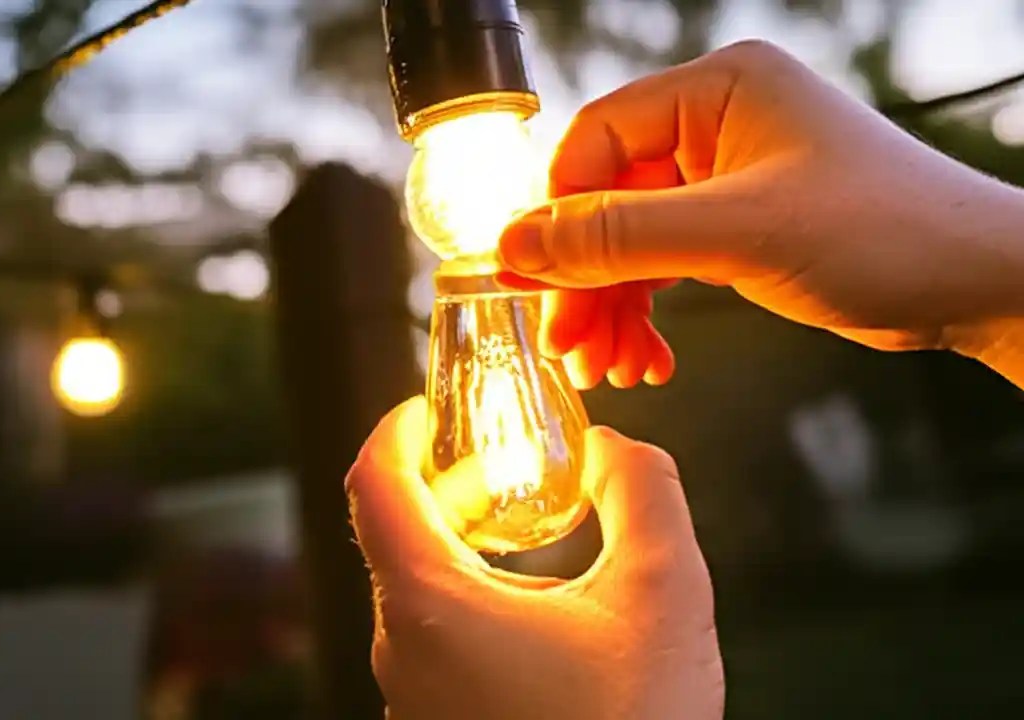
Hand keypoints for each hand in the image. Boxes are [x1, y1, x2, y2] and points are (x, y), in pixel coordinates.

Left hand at [346, 397, 723, 719]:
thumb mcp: (665, 591)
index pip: (373, 482)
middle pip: (394, 535)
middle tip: (498, 463)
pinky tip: (535, 614)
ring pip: (414, 592)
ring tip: (528, 534)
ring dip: (461, 546)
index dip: (396, 428)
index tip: (428, 407)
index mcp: (430, 603)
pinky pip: (431, 641)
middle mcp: (400, 649)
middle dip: (444, 486)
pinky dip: (466, 600)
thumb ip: (642, 491)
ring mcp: (410, 697)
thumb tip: (611, 447)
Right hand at [499, 40, 1023, 383]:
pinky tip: (646, 357)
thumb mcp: (734, 233)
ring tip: (608, 368)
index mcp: (715, 89)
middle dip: (583, 281)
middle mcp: (713, 123)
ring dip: (610, 308)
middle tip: (569, 346)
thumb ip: (616, 237)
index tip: (531, 284)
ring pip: (629, 241)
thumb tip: (515, 244)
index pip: (593, 143)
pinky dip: (646, 313)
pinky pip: (663, 264)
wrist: (974, 282)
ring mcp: (725, 175)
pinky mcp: (737, 223)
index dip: (555, 216)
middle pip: (604, 199)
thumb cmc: (886, 231)